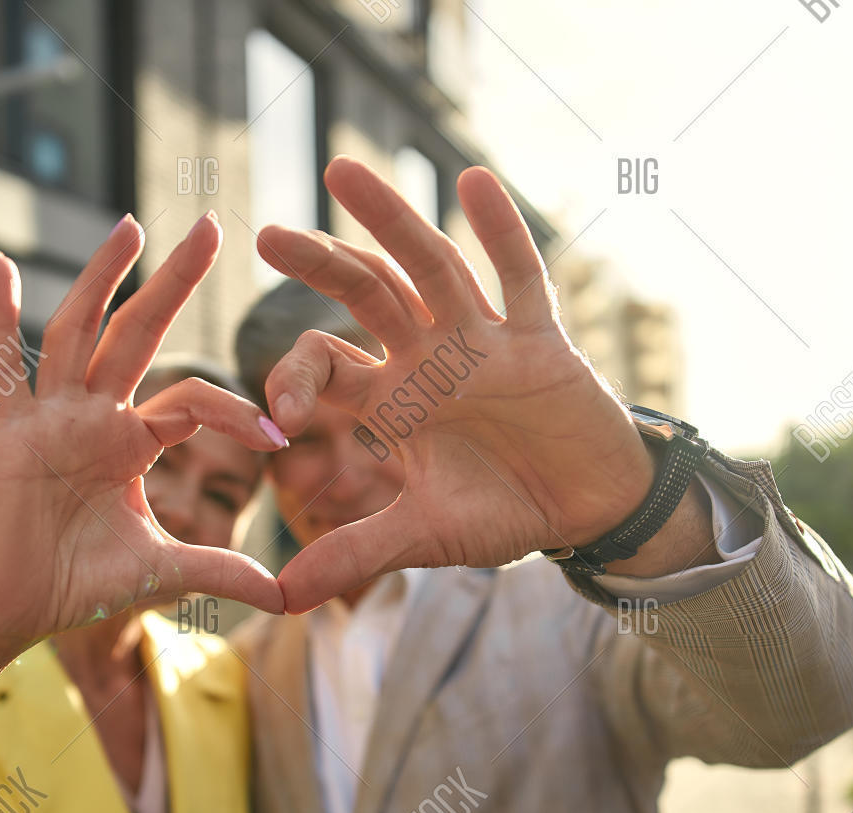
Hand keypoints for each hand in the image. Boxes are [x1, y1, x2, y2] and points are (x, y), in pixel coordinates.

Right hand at [0, 213, 284, 654]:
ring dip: (102, 279)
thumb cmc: (77, 586)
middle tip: (210, 225)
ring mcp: (49, 419)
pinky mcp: (10, 436)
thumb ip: (221, 571)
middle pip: (138, 333)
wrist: (12, 614)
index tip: (274, 436)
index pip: (191, 401)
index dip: (234, 413)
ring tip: (130, 226)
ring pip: (78, 333)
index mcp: (131, 443)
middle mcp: (93, 417)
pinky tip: (0, 266)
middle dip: (173, 281)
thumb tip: (286, 598)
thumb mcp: (165, 571)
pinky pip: (0, 370)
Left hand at [256, 156, 661, 611]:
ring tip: (341, 171)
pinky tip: (472, 182)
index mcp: (394, 398)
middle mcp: (430, 357)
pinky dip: (502, 233)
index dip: (295, 378)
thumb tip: (279, 599)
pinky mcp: (541, 340)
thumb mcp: (420, 534)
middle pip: (367, 293)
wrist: (586, 512)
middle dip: (320, 263)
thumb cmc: (504, 512)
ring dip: (391, 220)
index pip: (327, 363)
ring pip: (431, 267)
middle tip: (266, 235)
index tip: (277, 420)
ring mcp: (484, 340)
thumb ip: (352, 554)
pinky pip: (521, 277)